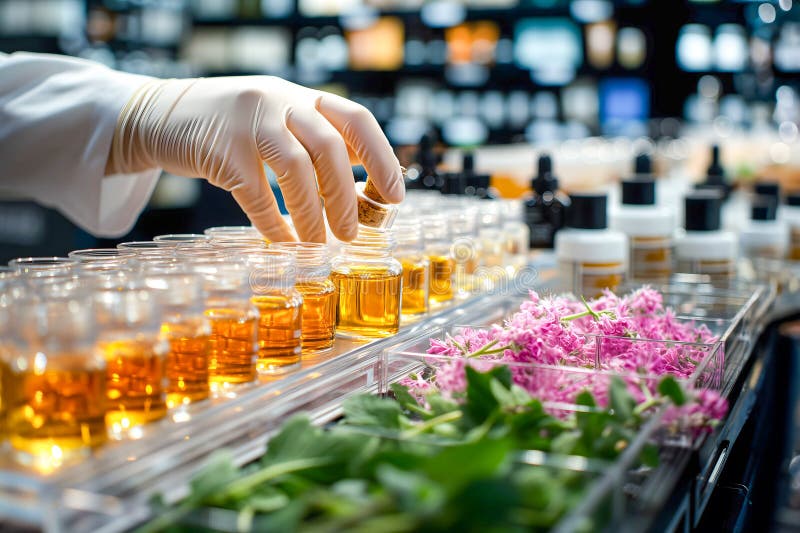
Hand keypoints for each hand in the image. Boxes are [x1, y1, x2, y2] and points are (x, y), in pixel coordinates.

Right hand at [105, 76, 403, 241]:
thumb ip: (315, 146)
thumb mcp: (278, 121)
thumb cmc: (234, 128)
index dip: (382, 158)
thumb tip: (361, 195)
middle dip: (346, 196)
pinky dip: (272, 223)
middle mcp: (281, 101)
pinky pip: (255, 194)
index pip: (356, 120)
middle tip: (352, 234)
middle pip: (329, 147)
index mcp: (303, 97)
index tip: (396, 196)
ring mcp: (248, 122)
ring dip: (312, 214)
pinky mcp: (219, 149)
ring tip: (318, 244)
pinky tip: (282, 242)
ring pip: (295, 169)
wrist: (163, 114)